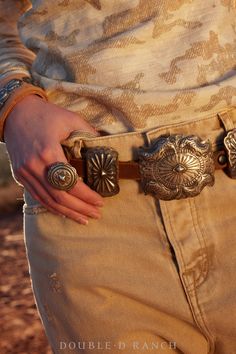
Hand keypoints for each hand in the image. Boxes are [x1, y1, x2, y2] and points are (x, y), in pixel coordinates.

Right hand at [4, 95, 103, 224]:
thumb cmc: (45, 114)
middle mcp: (34, 166)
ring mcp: (25, 172)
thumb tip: (105, 147)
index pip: (71, 183)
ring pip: (48, 201)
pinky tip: (65, 212)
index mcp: (48, 152)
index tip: (101, 201)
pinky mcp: (20, 174)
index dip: (87, 196)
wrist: (15, 112)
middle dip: (80, 208)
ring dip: (67, 212)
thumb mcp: (70, 119)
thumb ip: (88, 133)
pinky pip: (37, 196)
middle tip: (96, 214)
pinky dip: (52, 207)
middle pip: (60, 197)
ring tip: (84, 219)